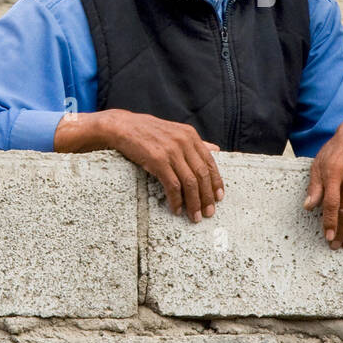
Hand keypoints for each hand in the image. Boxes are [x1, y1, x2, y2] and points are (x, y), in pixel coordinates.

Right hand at [90, 109, 223, 222]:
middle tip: (208, 213)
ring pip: (190, 182)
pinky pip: (172, 185)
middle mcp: (184, 142)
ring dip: (194, 203)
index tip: (219, 197)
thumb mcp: (175, 132)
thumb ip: (195, 142)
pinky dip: (176, 200)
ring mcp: (171, 151)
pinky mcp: (158, 160)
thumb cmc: (148, 131)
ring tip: (194, 216)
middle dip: (207, 197)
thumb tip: (215, 150)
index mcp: (190, 136)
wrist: (123, 126)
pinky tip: (176, 209)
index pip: (210, 162)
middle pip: (202, 175)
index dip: (216, 182)